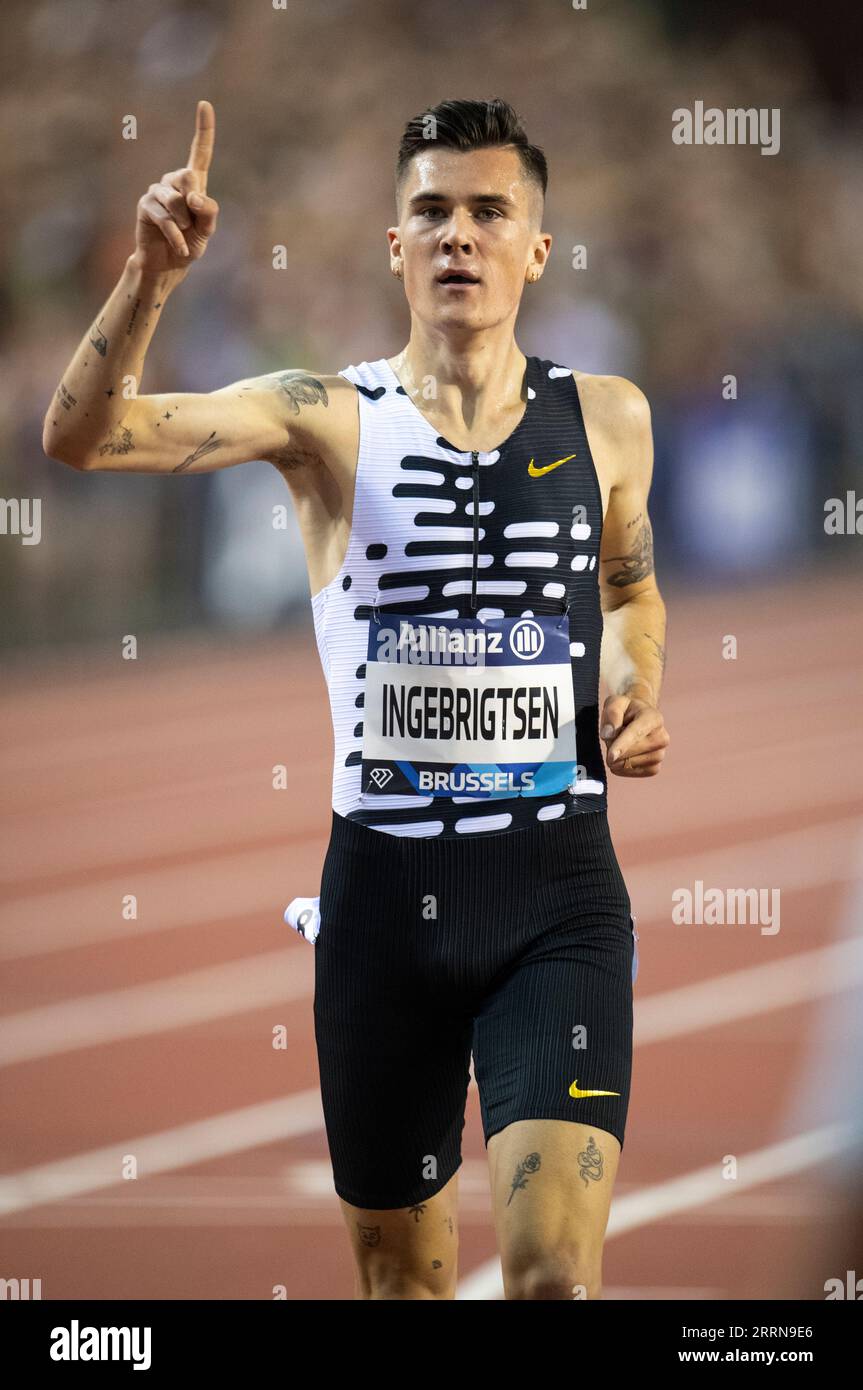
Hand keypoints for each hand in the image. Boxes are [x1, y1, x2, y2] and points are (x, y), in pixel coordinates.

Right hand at [131, 100, 218, 272]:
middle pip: (188, 177)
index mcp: (193, 183)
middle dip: (194, 204)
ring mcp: (157, 192)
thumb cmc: (190, 243)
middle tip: (192, 224)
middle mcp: (173, 182)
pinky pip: (165, 218)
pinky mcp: (145, 206)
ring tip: (184, 235)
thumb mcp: (207, 230)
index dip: (203, 129)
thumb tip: (194, 197)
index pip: (199, 152)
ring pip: (176, 201)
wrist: (168, 264)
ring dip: (184, 224)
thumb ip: (208, 211)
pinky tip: (180, 247)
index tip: (205, 104)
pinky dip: (176, 236)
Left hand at [600, 692, 669, 776]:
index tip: (611, 756)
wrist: (638, 718)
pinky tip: (622, 757)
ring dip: (617, 758)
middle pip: (631, 751)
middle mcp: (662, 737)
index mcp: (653, 718)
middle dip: (614, 748)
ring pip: (630, 764)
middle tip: (612, 737)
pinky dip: (622, 767)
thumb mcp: (616, 702)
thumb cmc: (626, 710)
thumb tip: (608, 735)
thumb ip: (612, 714)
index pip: (636, 734)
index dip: (622, 746)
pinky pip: (632, 772)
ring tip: (620, 744)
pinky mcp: (655, 767)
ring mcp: (661, 754)